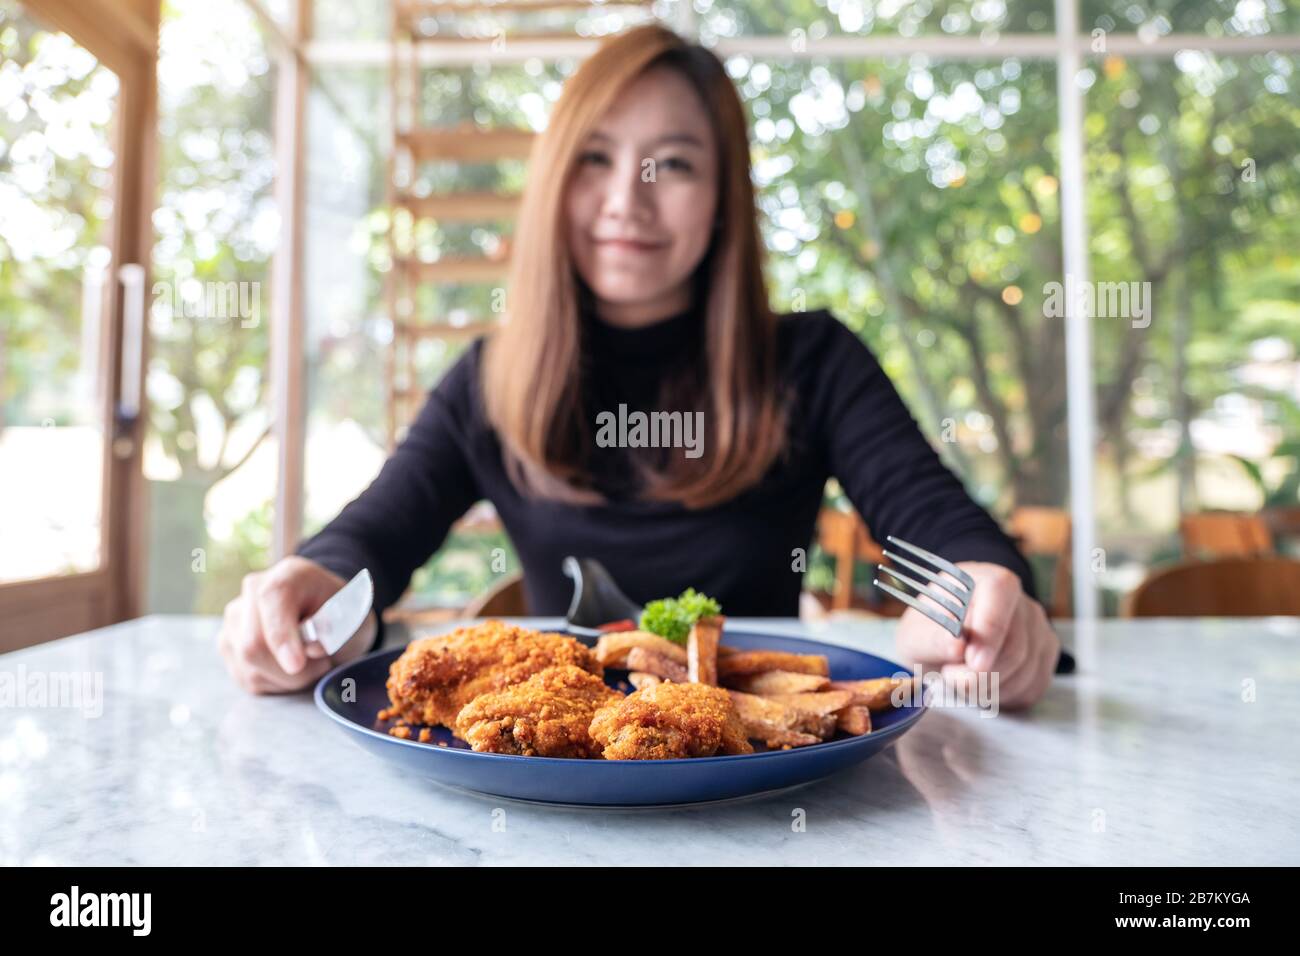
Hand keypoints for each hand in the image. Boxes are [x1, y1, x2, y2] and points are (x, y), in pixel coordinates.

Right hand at [217, 556, 375, 693]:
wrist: (326, 613)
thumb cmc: (341, 613)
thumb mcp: (352, 616)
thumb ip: (336, 629)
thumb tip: (311, 649)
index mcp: (289, 575)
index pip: (273, 601)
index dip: (282, 636)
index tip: (297, 664)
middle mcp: (252, 592)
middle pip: (253, 644)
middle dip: (291, 671)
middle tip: (322, 665)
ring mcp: (235, 618)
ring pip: (249, 667)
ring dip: (287, 679)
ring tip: (310, 664)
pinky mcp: (228, 645)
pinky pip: (247, 678)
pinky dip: (275, 683)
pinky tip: (291, 669)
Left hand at [894, 561, 1059, 710]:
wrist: (946, 644)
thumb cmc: (932, 633)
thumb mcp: (916, 635)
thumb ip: (933, 639)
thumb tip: (956, 645)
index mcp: (985, 579)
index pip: (1000, 591)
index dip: (990, 628)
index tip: (973, 661)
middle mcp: (1019, 601)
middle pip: (1015, 645)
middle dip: (980, 674)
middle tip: (950, 675)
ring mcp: (1038, 629)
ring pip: (1025, 671)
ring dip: (988, 687)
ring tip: (961, 678)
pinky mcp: (1045, 657)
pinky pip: (1031, 687)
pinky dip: (1002, 695)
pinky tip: (982, 686)